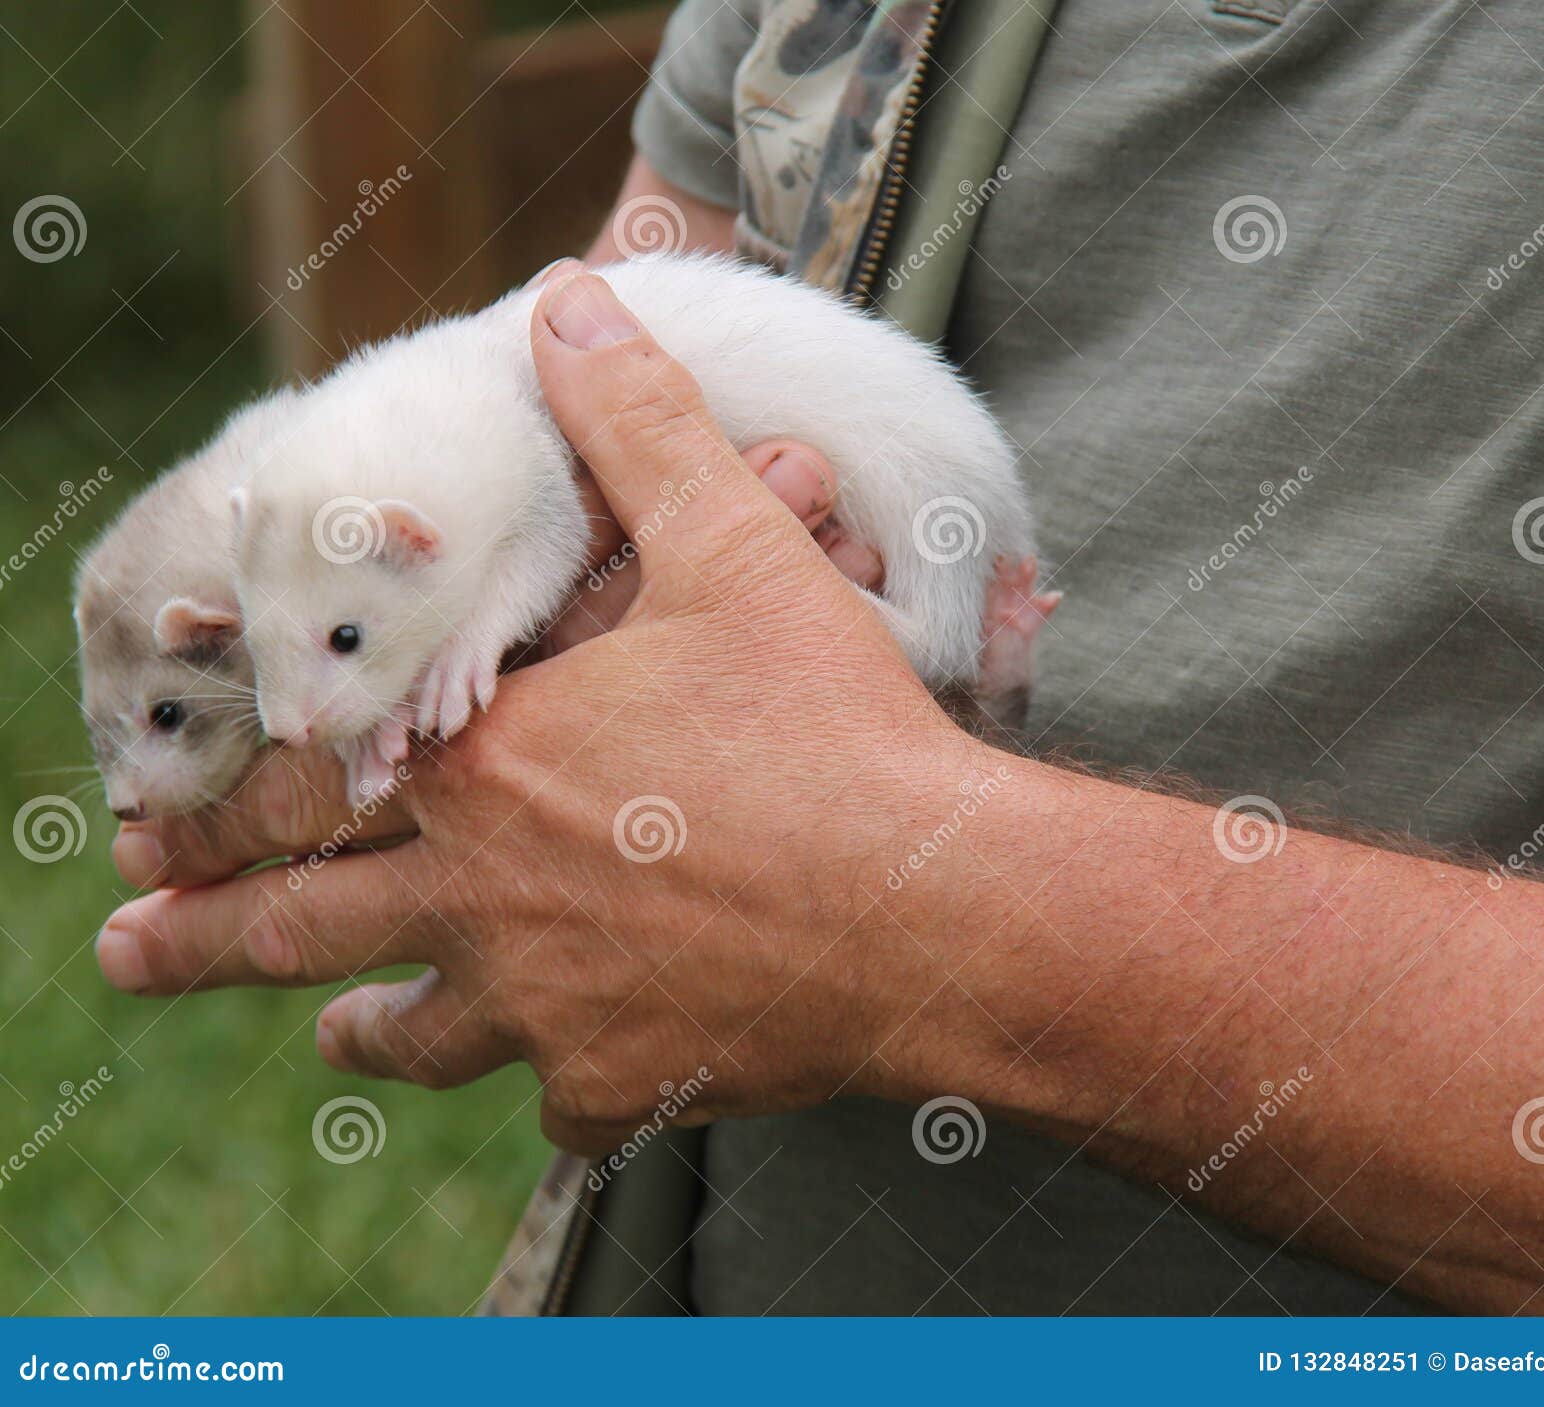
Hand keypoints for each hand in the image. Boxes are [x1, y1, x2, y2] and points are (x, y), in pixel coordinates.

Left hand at [98, 270, 983, 1152]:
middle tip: (132, 951)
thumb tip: (570, 302)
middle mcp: (484, 892)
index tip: (138, 830)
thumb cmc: (831, 728)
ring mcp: (543, 1003)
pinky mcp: (618, 1082)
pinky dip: (552, 1087)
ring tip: (331, 1033)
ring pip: (414, 1032)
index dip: (210, 804)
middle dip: (200, 937)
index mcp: (488, 762)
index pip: (300, 785)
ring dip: (361, 1025)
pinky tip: (559, 1080)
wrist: (935, 904)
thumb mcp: (735, 548)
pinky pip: (557, 1102)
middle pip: (299, 924)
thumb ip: (636, 429)